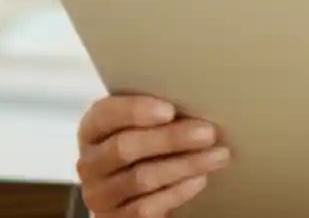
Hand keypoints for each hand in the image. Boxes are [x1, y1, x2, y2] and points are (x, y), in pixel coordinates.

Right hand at [76, 95, 231, 216]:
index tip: (170, 110)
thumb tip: (198, 101)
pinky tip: (200, 180)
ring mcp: (99, 195)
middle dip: (171, 138)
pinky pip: (146, 208)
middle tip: (208, 133)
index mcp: (93, 129)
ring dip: (185, 165)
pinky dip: (177, 192)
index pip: (105, 114)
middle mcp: (90, 162)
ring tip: (218, 155)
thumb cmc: (147, 148)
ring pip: (141, 178)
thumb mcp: (145, 126)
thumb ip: (159, 114)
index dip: (135, 111)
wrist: (136, 194)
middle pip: (125, 147)